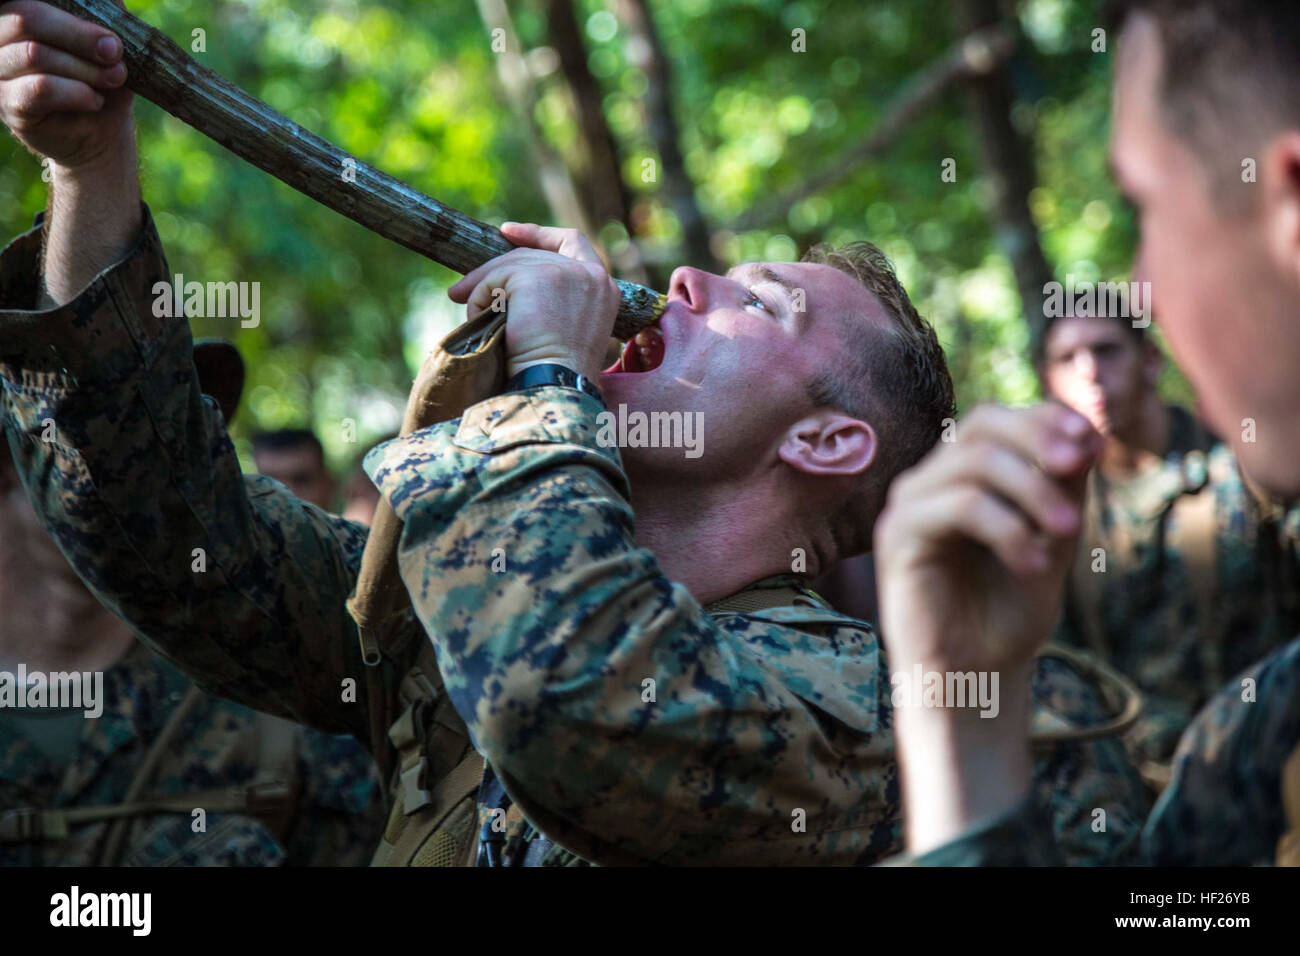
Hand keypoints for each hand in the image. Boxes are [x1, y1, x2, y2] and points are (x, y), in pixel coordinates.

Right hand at [0, 0, 132, 171]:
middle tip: (114, 52)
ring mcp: (0, 70)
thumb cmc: (101, 79)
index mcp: (20, 14)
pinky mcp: (9, 103)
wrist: (101, 132)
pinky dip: (75, 93)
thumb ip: (104, 16)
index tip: (106, 29)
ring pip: (34, 54)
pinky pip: (39, 89)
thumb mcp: (108, 44)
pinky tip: (95, 100)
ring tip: (113, 79)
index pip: (30, 1)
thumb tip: (111, 1)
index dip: (70, 15)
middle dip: (79, 34)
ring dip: (84, 68)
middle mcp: (1, 36)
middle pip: (27, 17)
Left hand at [448, 222, 619, 381]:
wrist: (555, 385)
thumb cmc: (557, 374)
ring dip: (484, 289)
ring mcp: (566, 272)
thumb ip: (552, 301)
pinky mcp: (536, 276)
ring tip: (472, 315)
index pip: (572, 242)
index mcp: (605, 288)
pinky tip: (480, 319)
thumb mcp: (566, 330)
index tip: (507, 232)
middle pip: (530, 256)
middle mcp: (592, 274)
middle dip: (493, 271)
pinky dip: (480, 299)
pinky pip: (495, 278)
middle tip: (461, 289)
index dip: (538, 234)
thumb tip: (501, 288)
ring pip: (510, 266)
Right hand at [874, 402, 1099, 676]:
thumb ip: (1064, 487)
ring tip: (1067, 531)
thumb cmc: (1009, 610)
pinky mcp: (897, 535)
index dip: (1044, 418)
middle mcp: (929, 481)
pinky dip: (1006, 527)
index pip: (998, 420)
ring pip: (973, 461)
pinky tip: (1033, 563)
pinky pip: (958, 505)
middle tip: (1079, 466)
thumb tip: (1092, 431)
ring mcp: (908, 505)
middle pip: (981, 424)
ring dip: (1032, 489)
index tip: (1093, 441)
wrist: (976, 676)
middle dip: (1037, 439)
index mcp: (960, 475)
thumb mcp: (1052, 539)